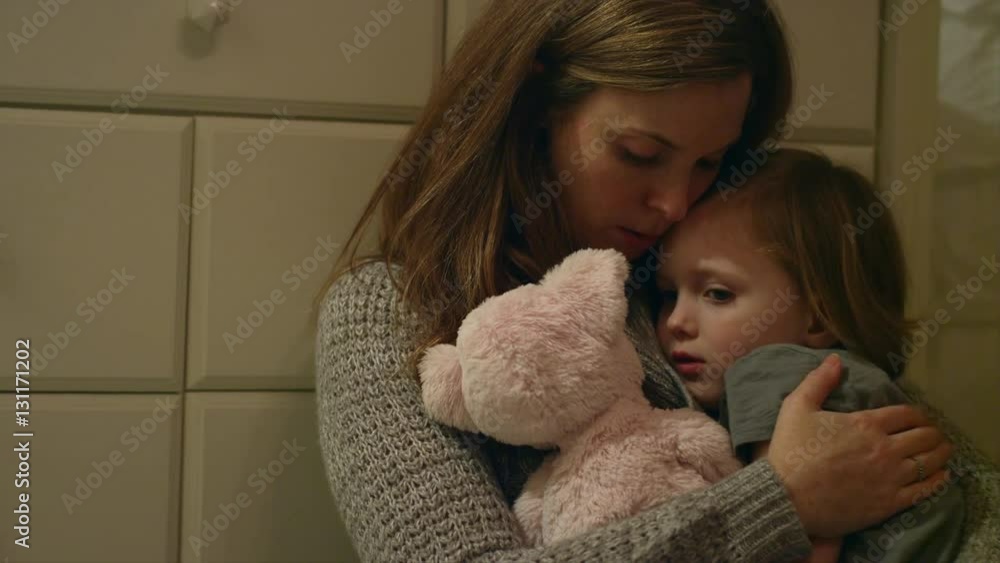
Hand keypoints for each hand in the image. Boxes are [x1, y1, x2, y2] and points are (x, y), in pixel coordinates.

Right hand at [767, 354, 952, 537]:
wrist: (787, 498)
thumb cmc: (790, 451)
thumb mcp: (796, 407)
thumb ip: (818, 381)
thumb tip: (835, 359)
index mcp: (866, 424)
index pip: (907, 413)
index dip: (918, 413)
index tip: (918, 417)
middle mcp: (885, 448)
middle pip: (925, 436)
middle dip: (932, 432)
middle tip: (932, 433)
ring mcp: (891, 477)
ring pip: (930, 461)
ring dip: (940, 453)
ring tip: (942, 451)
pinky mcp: (891, 502)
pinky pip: (925, 489)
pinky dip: (938, 479)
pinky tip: (941, 475)